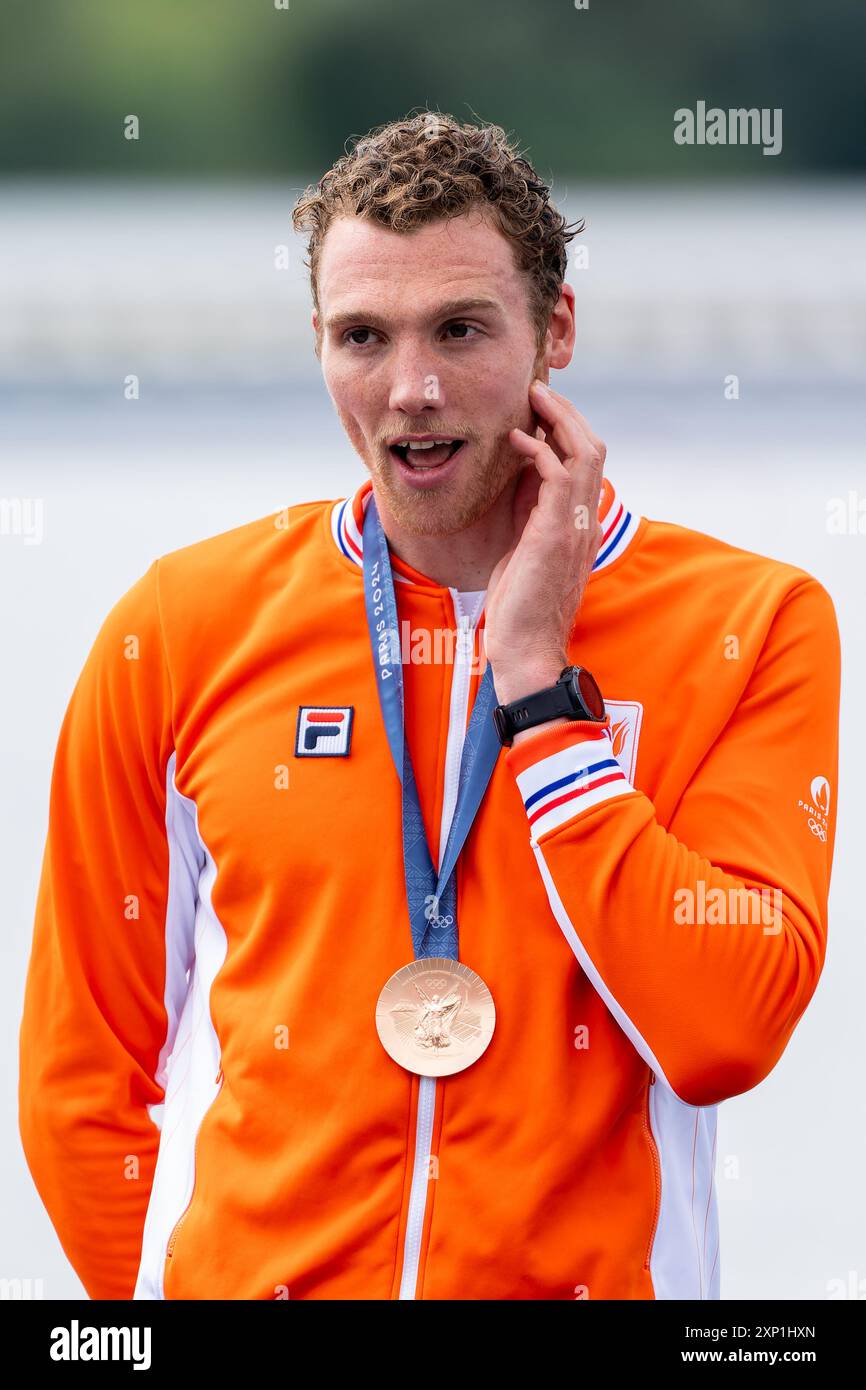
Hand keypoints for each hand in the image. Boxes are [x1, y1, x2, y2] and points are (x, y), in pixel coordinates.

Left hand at [485, 379, 605, 704]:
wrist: (526, 651)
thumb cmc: (521, 608)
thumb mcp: (524, 549)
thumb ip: (529, 514)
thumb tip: (519, 478)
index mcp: (579, 524)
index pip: (585, 463)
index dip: (566, 430)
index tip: (539, 409)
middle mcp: (585, 520)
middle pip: (592, 447)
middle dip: (566, 413)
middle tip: (538, 389)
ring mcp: (575, 526)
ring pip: (584, 453)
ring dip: (559, 419)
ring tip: (533, 397)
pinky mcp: (557, 534)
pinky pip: (560, 476)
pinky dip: (537, 450)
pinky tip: (514, 440)